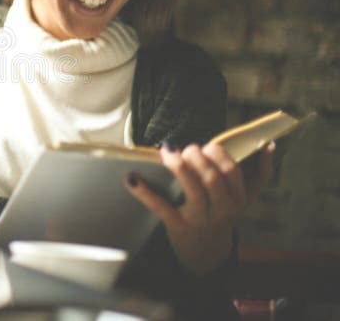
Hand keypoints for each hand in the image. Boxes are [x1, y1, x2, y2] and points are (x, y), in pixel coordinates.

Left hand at [126, 141, 273, 274]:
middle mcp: (221, 210)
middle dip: (198, 158)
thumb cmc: (221, 215)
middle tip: (188, 148)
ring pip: (193, 190)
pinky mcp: (177, 226)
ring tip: (168, 152)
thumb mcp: (244, 199)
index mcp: (237, 199)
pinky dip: (144, 192)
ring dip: (179, 167)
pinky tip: (131, 178)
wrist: (206, 254)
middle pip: (212, 179)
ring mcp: (199, 219)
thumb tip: (269, 147)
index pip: (232, 172)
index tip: (207, 146)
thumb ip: (260, 175)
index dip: (218, 154)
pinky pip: (161, 207)